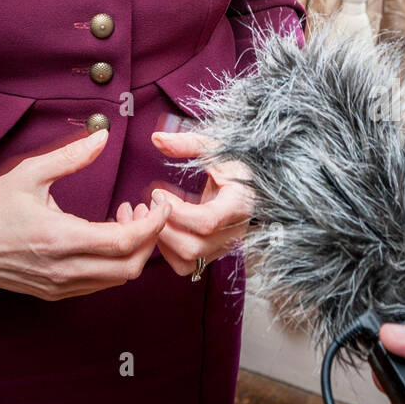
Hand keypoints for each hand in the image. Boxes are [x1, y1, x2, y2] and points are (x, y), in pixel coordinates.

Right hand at [0, 129, 171, 299]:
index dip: (153, 225)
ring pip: (116, 280)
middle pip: (129, 267)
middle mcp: (62, 270)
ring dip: (132, 251)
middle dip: (150, 240)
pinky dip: (113, 262)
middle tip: (149, 210)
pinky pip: (98, 284)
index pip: (124, 242)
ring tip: (127, 217)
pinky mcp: (54, 293)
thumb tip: (102, 136)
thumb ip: (70, 157)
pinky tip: (106, 234)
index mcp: (58, 239)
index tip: (162, 205)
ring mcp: (58, 286)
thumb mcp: (29, 173)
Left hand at [142, 129, 254, 277]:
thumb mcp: (215, 148)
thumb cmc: (235, 164)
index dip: (177, 211)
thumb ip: (187, 143)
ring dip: (163, 240)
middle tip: (152, 203)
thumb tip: (156, 138)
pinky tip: (163, 226)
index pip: (207, 221)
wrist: (252, 182)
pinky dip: (168, 250)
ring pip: (187, 261)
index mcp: (238, 204)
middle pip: (193, 247)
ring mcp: (223, 246)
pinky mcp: (213, 252)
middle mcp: (233, 232)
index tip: (158, 192)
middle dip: (164, 227)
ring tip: (155, 215)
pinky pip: (187, 265)